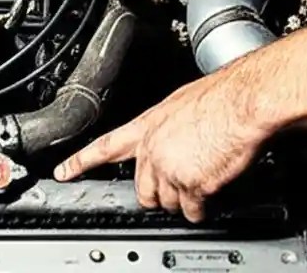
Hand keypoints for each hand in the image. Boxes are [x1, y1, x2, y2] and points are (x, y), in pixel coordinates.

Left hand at [53, 73, 273, 222]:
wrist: (243, 103)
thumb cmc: (222, 96)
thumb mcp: (181, 102)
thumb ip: (169, 125)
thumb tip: (174, 135)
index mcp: (147, 126)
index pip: (104, 147)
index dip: (80, 161)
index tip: (63, 172)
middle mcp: (152, 149)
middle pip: (141, 189)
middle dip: (157, 191)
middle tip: (180, 179)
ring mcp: (169, 169)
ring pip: (166, 202)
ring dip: (184, 198)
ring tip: (204, 174)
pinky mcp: (190, 186)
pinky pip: (192, 211)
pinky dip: (203, 206)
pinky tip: (213, 189)